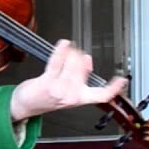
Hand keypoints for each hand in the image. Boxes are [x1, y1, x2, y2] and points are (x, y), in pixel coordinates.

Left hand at [9, 40, 126, 121]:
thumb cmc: (46, 95)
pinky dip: (61, 51)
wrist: (26, 105)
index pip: (102, 96)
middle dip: (81, 58)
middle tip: (76, 53)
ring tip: (68, 50)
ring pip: (73, 66)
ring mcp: (59, 90)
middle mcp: (71, 96)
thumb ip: (80, 76)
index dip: (114, 88)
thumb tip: (87, 60)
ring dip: (71, 53)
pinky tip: (64, 43)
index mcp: (80, 99)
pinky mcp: (47, 83)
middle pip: (85, 72)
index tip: (122, 79)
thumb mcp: (68, 90)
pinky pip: (57, 63)